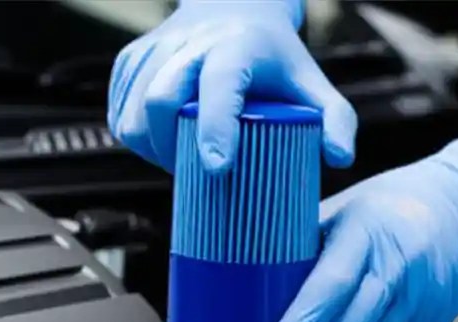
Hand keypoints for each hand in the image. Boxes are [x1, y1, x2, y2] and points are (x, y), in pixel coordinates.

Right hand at [107, 0, 355, 173]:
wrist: (234, 7)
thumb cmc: (271, 55)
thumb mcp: (312, 84)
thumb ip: (336, 120)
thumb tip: (339, 158)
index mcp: (236, 46)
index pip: (218, 86)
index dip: (215, 128)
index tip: (219, 167)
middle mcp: (190, 42)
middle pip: (160, 102)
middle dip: (173, 148)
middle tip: (198, 170)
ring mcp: (155, 49)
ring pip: (132, 114)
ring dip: (153, 150)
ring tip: (181, 157)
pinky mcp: (130, 60)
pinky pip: (118, 113)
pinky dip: (135, 139)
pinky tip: (161, 143)